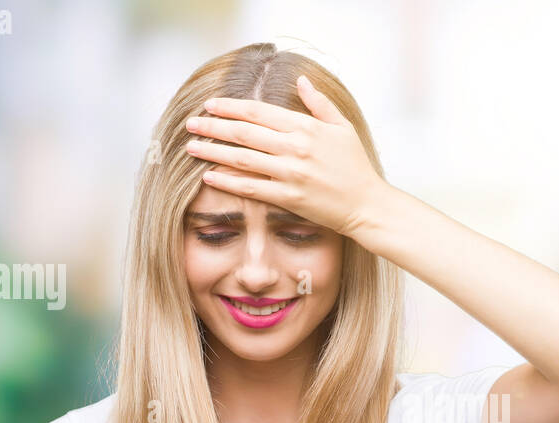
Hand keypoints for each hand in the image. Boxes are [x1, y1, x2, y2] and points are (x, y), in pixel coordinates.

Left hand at [183, 74, 389, 237]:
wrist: (367, 205)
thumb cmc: (356, 166)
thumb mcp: (342, 127)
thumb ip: (319, 104)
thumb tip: (300, 81)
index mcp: (306, 127)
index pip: (259, 112)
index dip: (231, 107)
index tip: (211, 105)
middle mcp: (295, 148)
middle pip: (244, 133)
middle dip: (213, 127)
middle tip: (191, 124)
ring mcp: (290, 174)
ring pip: (242, 159)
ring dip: (213, 152)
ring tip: (191, 147)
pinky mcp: (288, 198)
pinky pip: (251, 188)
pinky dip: (228, 182)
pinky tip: (210, 176)